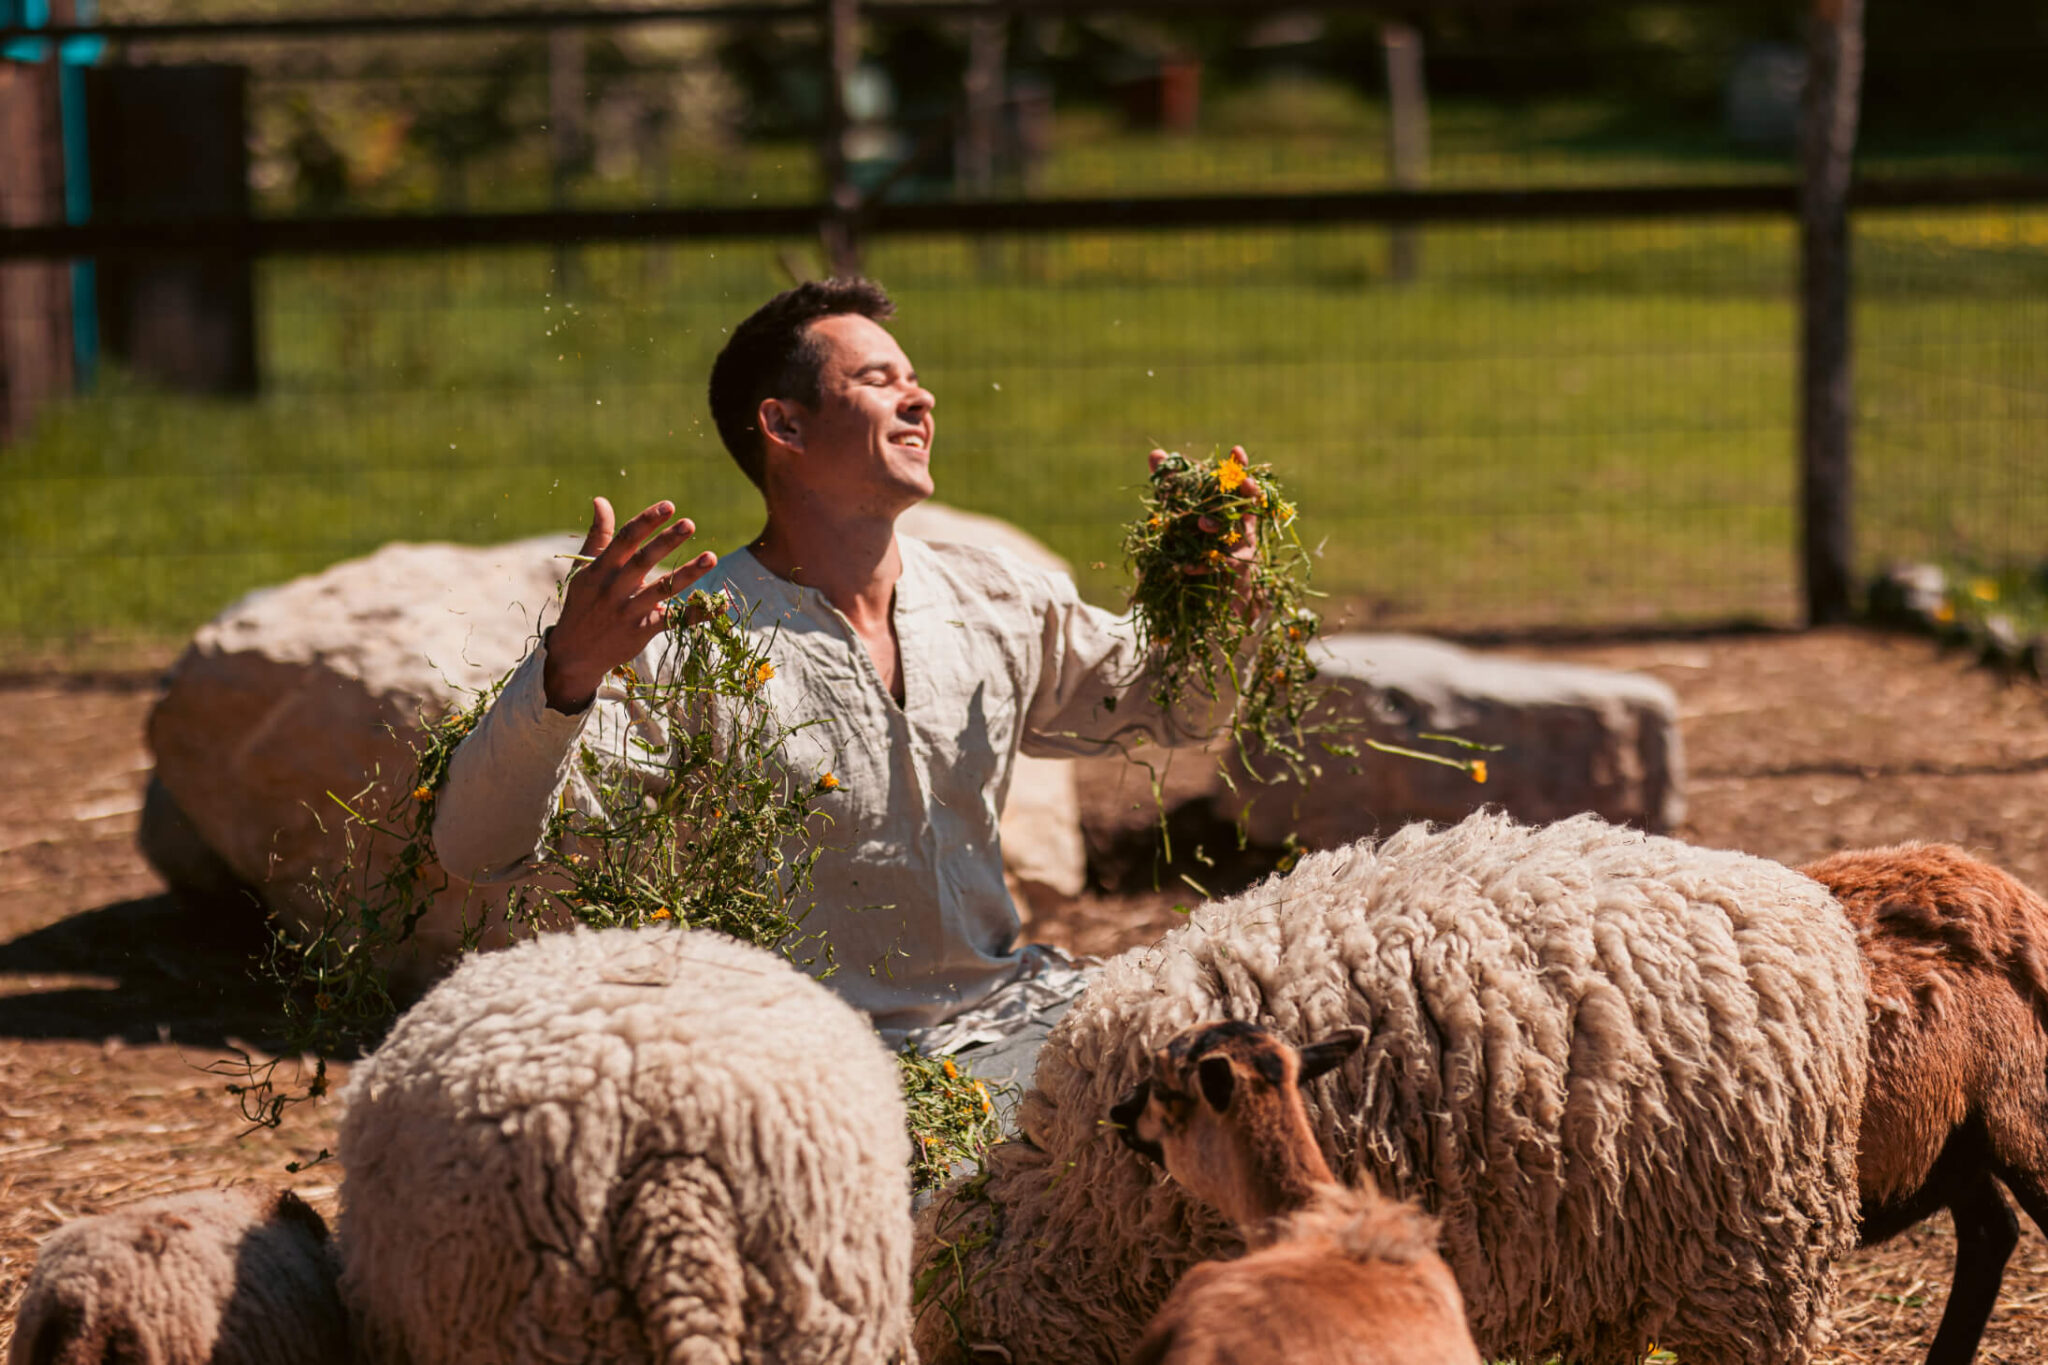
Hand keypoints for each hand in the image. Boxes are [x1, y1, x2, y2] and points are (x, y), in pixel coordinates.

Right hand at [543, 497, 717, 712]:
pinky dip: (697, 614)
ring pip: (662, 589)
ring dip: (688, 573)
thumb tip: (601, 500)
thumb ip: (598, 535)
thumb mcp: (584, 569)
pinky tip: (720, 606)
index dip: (646, 521)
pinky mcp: (642, 631)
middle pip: (643, 561)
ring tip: (712, 557)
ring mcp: (629, 611)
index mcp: (600, 569)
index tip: (669, 505)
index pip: (625, 540)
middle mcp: (614, 588)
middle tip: (689, 524)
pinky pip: (674, 621)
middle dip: (666, 541)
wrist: (574, 653)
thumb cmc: (583, 603)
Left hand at [1148, 446, 1259, 589]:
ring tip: (1202, 523)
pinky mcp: (1233, 574)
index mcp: (1233, 504)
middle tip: (1243, 481)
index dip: (1240, 466)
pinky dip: (1203, 566)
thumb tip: (1156, 453)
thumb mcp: (1181, 509)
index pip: (1240, 480)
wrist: (1208, 585)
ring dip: (1219, 528)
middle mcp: (1243, 523)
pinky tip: (1187, 566)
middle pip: (1249, 505)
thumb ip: (1171, 483)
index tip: (1237, 449)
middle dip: (1247, 492)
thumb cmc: (1199, 538)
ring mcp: (1241, 548)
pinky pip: (1220, 569)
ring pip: (1237, 537)